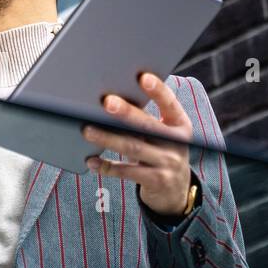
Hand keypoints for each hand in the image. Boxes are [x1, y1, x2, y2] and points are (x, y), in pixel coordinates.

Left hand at [81, 73, 193, 217]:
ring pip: (133, 148)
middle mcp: (177, 143)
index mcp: (180, 125)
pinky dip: (107, 166)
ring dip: (108, 138)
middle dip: (127, 113)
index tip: (143, 77)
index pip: (170, 103)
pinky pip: (127, 172)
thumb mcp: (164, 135)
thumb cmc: (162, 153)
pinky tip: (91, 160)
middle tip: (106, 102)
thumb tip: (111, 105)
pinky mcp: (156, 181)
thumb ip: (147, 121)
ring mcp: (168, 163)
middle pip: (148, 125)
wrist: (176, 191)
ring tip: (87, 130)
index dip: (158, 91)